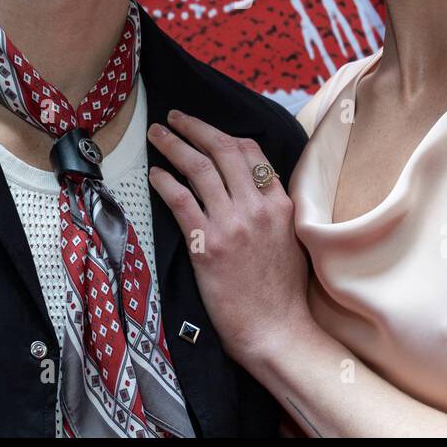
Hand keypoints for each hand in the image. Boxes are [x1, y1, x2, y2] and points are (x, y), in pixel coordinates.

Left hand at [147, 108, 312, 366]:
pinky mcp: (208, 246)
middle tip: (175, 117)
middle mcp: (257, 208)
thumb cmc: (282, 292)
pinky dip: (166, 182)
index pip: (252, 153)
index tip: (207, 132)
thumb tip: (250, 188)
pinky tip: (156, 174)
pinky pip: (182, 201)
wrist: (276, 329)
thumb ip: (273, 210)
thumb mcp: (290, 240)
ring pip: (200, 169)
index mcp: (281, 204)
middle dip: (195, 127)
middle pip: (223, 150)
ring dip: (174, 146)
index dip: (225, 136)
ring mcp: (232, 225)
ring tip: (157, 135)